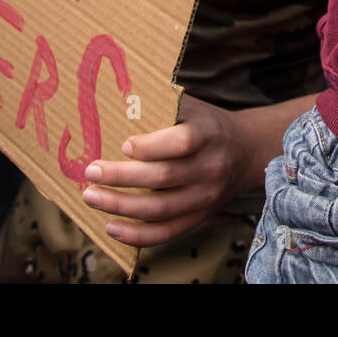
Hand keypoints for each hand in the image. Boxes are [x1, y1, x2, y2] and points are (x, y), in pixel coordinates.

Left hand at [80, 94, 252, 246]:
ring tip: (91, 196)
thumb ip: (162, 105)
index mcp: (209, 134)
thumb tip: (115, 101)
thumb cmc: (206, 124)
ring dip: (121, 206)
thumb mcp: (192, 107)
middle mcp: (211, 167)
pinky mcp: (200, 216)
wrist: (246, 151)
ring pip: (160, 209)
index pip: (182, 142)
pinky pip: (167, 232)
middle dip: (122, 177)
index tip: (123, 144)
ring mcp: (207, 197)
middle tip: (91, 171)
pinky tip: (110, 227)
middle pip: (164, 178)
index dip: (151, 146)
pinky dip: (137, 235)